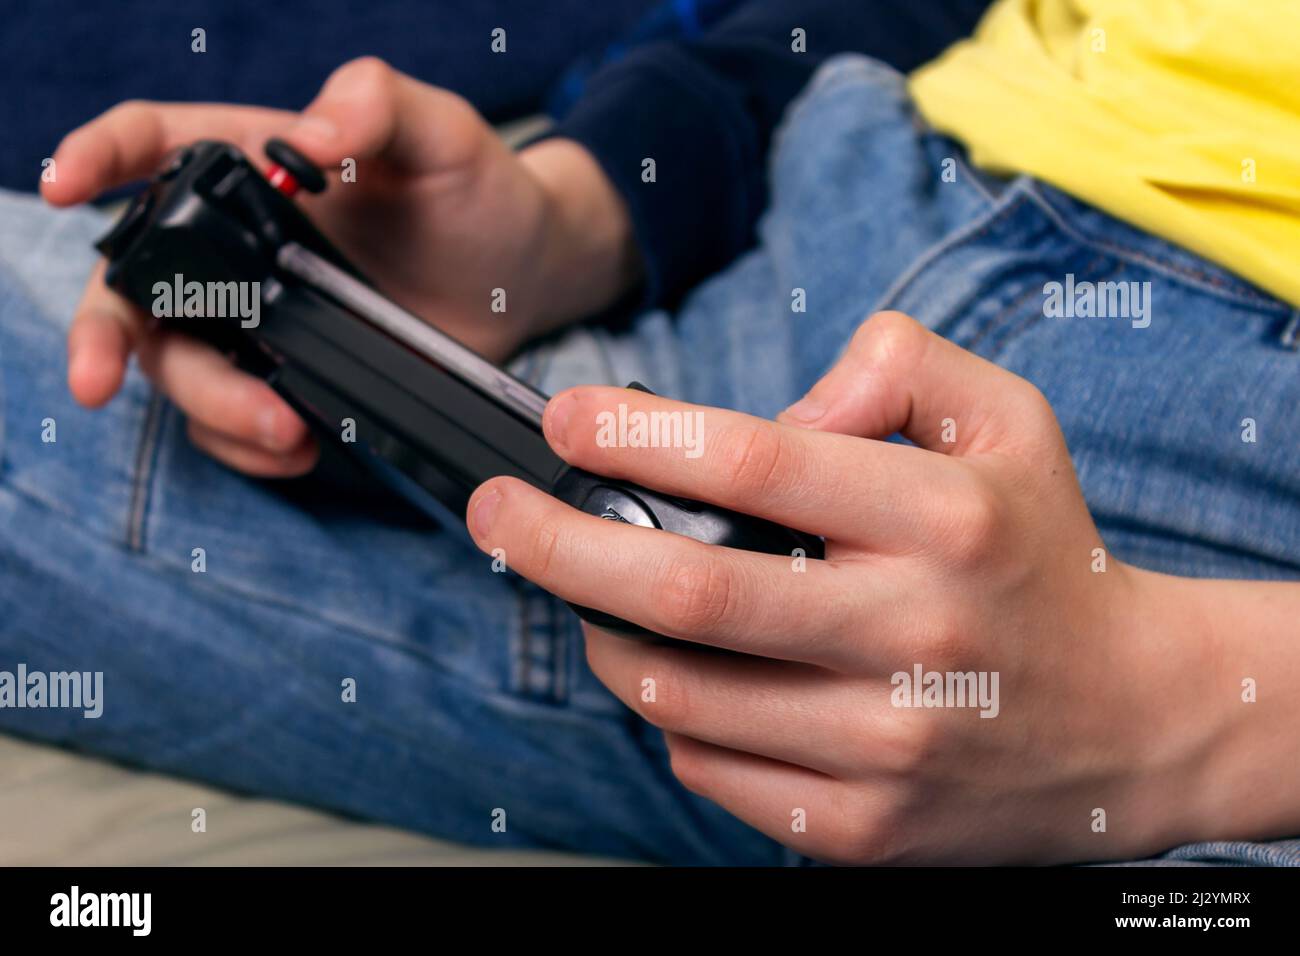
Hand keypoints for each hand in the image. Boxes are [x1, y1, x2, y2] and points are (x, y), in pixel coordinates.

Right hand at [45, 56, 638, 476]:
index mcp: (252, 162)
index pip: (151, 144)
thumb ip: (378, 103)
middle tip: (98, 382)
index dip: (97, 157)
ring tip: (286, 427)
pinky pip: (233, 419)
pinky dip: (248, 443)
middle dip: (104, 337)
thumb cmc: (480, 191)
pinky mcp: (289, 373)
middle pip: (136, 287)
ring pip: (181, 367)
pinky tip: (301, 444)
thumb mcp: (442, 132)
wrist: (525, 280)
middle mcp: (237, 243)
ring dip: (212, 408)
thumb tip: (312, 134)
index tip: (63, 186)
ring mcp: (258, 315)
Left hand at [463, 311, 1293, 863]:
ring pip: (677, 692)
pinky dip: (670, 716)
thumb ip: (902, 366)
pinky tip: (688, 676)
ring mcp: (883, 745)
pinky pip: (710, 769)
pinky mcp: (863, 825)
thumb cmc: (1043, 555)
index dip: (638, 434)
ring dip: (605, 635)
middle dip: (558, 544)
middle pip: (685, 590)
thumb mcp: (1009, 422)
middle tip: (501, 513)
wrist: (1134, 719)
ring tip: (596, 596)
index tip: (568, 419)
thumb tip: (783, 402)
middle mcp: (912, 634)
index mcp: (942, 519)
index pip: (757, 461)